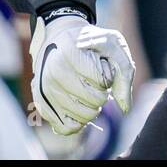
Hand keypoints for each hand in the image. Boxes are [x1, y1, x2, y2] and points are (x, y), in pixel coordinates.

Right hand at [29, 13, 133, 135]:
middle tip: (92, 78)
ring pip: (83, 118)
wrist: (58, 37)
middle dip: (102, 92)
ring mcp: (45, 90)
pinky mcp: (41, 104)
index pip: (103, 82)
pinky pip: (66, 128)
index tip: (98, 63)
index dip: (108, 75)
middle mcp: (53, 72)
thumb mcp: (113, 44)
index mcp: (70, 52)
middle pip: (95, 101)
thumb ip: (124, 72)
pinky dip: (77, 121)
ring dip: (91, 107)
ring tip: (83, 88)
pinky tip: (77, 104)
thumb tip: (125, 108)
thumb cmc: (89, 42)